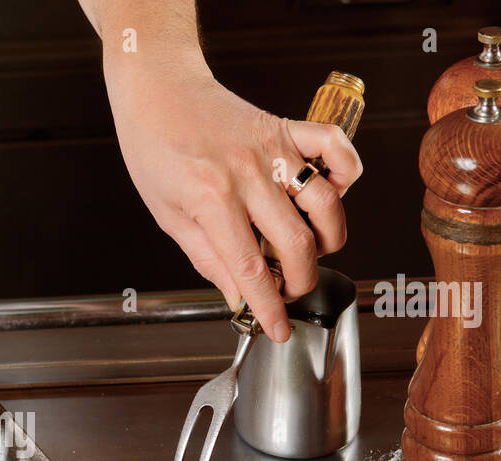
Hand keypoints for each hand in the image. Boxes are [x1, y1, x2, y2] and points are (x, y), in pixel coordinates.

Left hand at [103, 50, 362, 340]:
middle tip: (288, 289)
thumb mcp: (168, 216)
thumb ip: (208, 258)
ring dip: (327, 240)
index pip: (250, 267)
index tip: (279, 330)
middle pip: (298, 243)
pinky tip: (327, 196)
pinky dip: (346, 176)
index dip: (269, 306)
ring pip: (328, 203)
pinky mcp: (288, 126)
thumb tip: (240, 297)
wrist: (157, 89)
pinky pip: (338, 149)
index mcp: (211, 199)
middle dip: (301, 281)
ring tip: (305, 251)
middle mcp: (248, 172)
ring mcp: (274, 146)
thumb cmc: (154, 151)